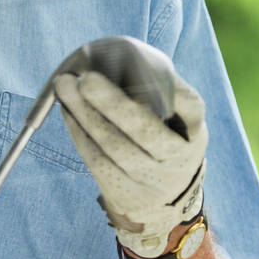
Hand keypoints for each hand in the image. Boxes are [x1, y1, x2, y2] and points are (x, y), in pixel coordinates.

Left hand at [54, 69, 207, 258]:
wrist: (162, 198)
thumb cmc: (167, 138)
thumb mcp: (181, 119)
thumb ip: (164, 90)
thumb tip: (125, 60)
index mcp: (194, 132)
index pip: (188, 106)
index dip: (164, 87)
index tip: (135, 62)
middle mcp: (176, 160)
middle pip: (144, 130)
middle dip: (111, 102)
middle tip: (85, 77)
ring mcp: (149, 180)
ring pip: (113, 146)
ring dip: (84, 114)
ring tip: (64, 86)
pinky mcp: (122, 191)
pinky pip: (96, 160)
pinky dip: (78, 132)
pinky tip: (67, 110)